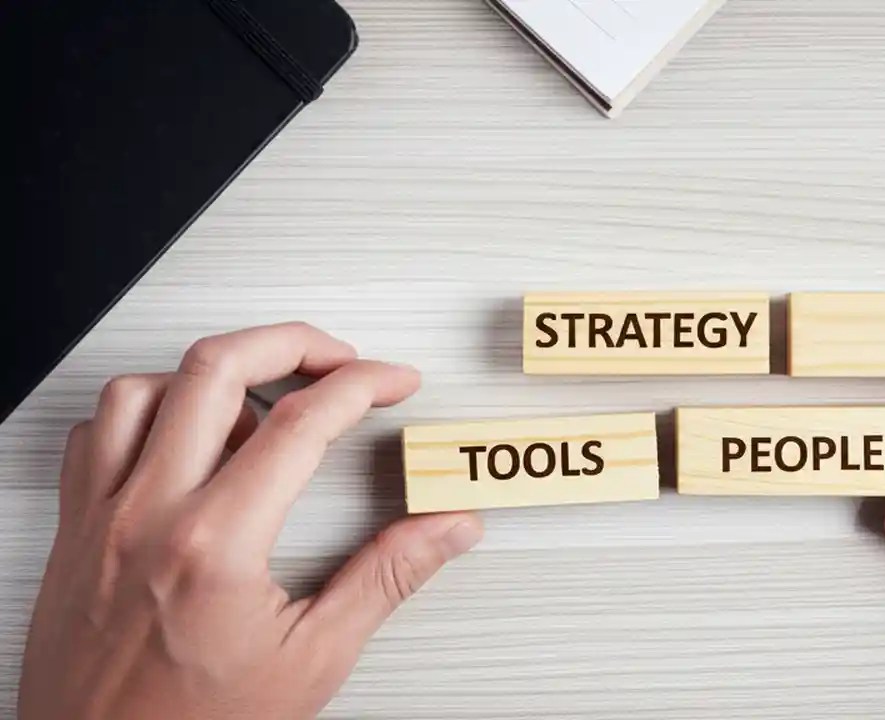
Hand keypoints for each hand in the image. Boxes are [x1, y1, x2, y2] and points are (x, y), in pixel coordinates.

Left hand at [19, 323, 482, 719]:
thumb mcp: (313, 660)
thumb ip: (386, 578)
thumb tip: (446, 528)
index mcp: (216, 544)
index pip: (303, 422)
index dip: (364, 384)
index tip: (393, 383)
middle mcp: (149, 514)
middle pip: (218, 368)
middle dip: (294, 342)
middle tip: (339, 358)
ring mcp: (103, 516)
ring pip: (147, 387)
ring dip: (215, 372)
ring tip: (264, 391)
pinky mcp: (74, 530)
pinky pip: (95, 431)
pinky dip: (144, 408)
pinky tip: (182, 430)